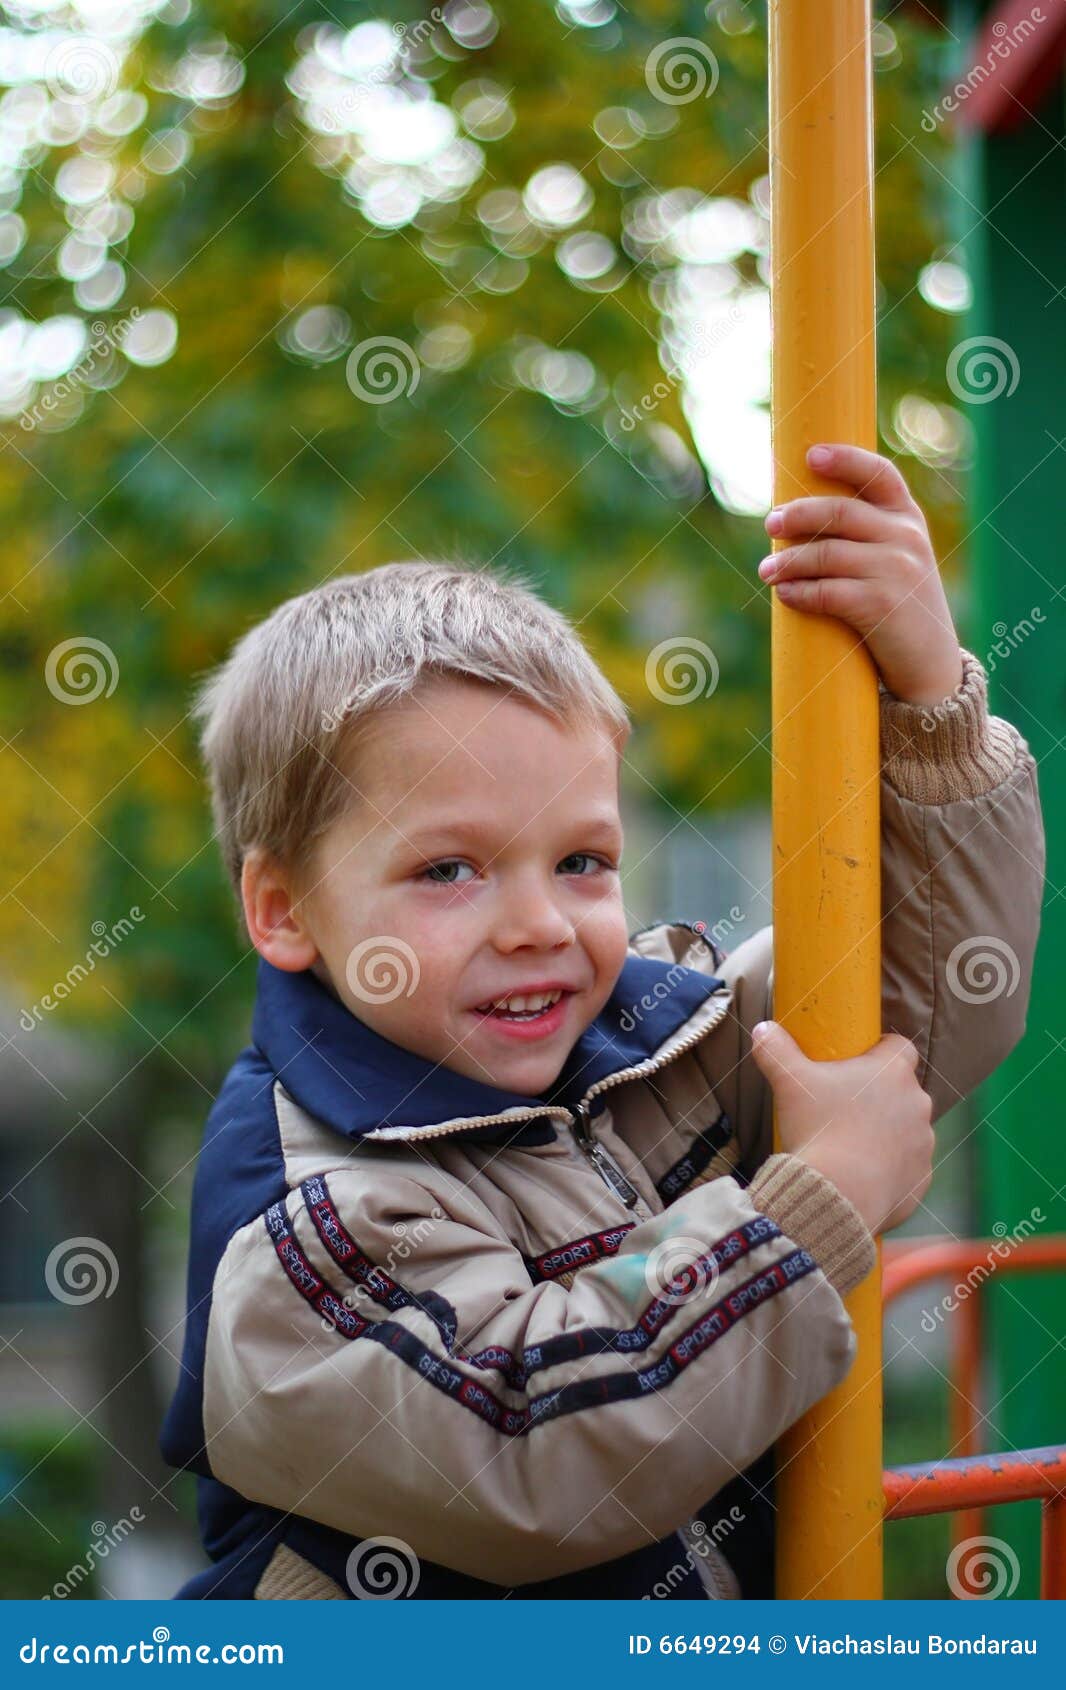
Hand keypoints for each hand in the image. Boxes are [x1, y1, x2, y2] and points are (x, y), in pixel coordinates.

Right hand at [750, 1020, 934, 1235]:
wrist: (837, 1196)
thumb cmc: (818, 1129)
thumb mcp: (788, 1083)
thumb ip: (775, 1050)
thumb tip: (763, 1029)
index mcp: (892, 1072)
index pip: (900, 1047)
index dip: (880, 1051)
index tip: (858, 1062)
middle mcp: (917, 1103)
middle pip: (902, 1090)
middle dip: (880, 1096)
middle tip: (844, 1108)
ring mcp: (922, 1143)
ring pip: (907, 1129)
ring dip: (886, 1133)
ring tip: (851, 1146)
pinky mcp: (921, 1178)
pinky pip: (907, 1167)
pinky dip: (890, 1169)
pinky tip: (861, 1177)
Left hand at [759, 443, 963, 707]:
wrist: (931, 667)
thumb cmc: (900, 609)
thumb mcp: (897, 561)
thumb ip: (866, 536)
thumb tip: (798, 519)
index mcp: (908, 520)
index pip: (878, 474)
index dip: (844, 460)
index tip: (810, 455)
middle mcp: (905, 538)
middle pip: (839, 511)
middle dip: (797, 515)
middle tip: (770, 524)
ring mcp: (896, 570)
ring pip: (826, 553)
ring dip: (788, 562)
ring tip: (767, 571)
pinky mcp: (880, 605)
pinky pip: (826, 591)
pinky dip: (798, 592)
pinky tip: (785, 595)